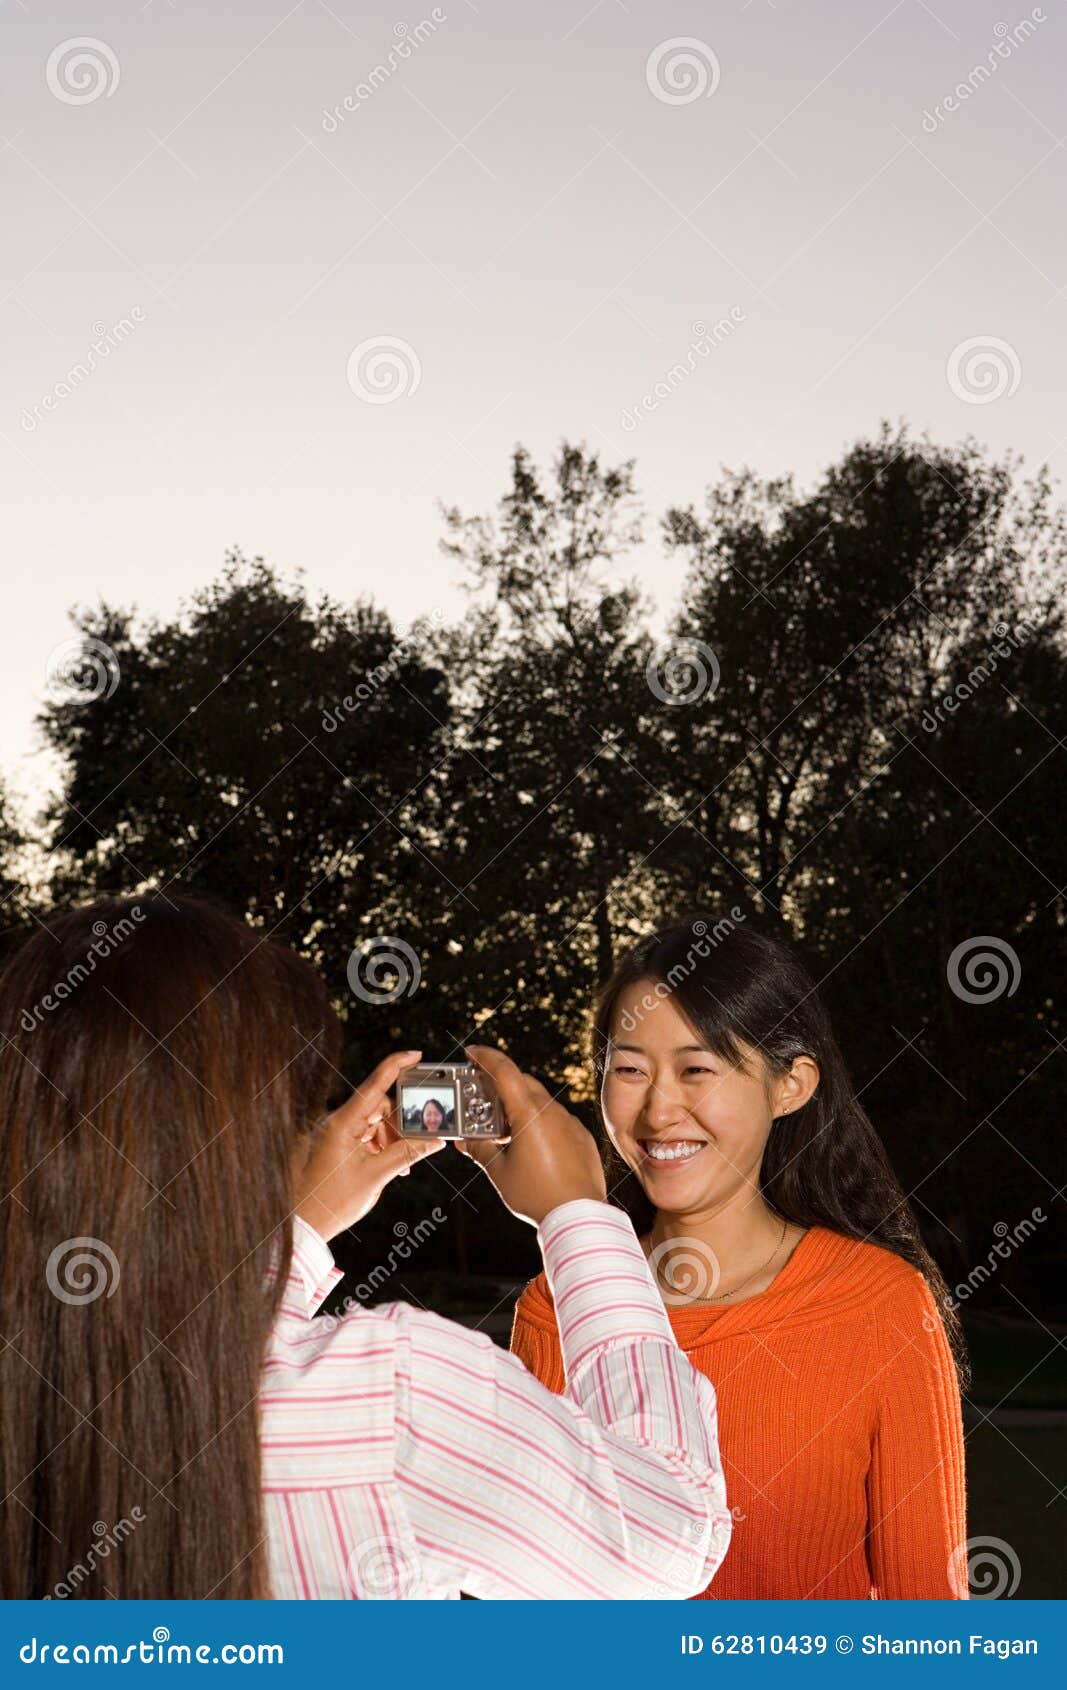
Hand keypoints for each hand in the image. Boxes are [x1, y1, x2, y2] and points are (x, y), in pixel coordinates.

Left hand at [293, 1049, 445, 1240]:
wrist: (306, 1224)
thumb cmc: (334, 1202)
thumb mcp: (377, 1176)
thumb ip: (407, 1153)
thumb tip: (436, 1140)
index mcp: (342, 1123)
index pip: (374, 1085)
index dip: (396, 1065)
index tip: (416, 1055)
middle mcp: (337, 1122)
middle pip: (379, 1105)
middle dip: (401, 1121)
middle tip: (420, 1139)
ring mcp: (336, 1133)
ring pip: (375, 1122)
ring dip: (393, 1137)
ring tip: (402, 1164)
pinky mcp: (337, 1145)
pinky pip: (367, 1135)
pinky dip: (382, 1145)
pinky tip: (391, 1164)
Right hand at [454, 1045, 606, 1225]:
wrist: (579, 1216)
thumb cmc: (536, 1195)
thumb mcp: (499, 1172)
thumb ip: (480, 1149)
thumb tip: (463, 1141)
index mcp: (529, 1114)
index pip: (505, 1071)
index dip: (486, 1057)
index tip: (473, 1053)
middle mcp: (552, 1112)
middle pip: (523, 1083)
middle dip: (501, 1084)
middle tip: (483, 1096)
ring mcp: (571, 1123)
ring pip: (542, 1103)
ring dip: (522, 1107)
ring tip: (506, 1129)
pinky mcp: (582, 1137)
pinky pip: (558, 1120)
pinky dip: (542, 1123)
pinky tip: (532, 1145)